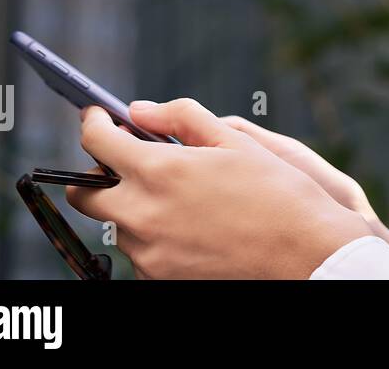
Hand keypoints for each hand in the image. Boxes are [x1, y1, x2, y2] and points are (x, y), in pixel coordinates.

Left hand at [66, 100, 374, 278]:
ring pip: (115, 224)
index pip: (97, 142)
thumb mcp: (235, 141)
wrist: (304, 254)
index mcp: (159, 172)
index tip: (98, 119)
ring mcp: (147, 253)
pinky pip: (140, 252)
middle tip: (126, 162)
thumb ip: (181, 117)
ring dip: (132, 205)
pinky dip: (153, 236)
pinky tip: (191, 227)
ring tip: (179, 199)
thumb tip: (140, 110)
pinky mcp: (158, 278)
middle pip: (83, 194)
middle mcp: (142, 214)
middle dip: (96, 173)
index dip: (93, 124)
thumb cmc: (277, 193)